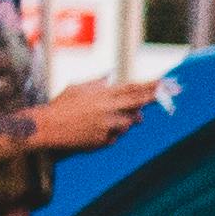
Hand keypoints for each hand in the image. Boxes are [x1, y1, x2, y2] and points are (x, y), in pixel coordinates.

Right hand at [33, 79, 162, 154]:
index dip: (149, 86)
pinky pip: (114, 137)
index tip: (163, 82)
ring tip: (100, 119)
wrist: (47, 127)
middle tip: (168, 95)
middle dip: (153, 99)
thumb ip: (96, 82)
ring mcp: (107, 126)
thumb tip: (110, 75)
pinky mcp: (104, 140)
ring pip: (128, 124)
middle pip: (138, 104)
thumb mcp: (78, 88)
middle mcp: (108, 109)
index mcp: (103, 94)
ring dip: (123, 121)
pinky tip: (91, 131)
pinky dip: (109, 134)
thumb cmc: (61, 106)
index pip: (132, 88)